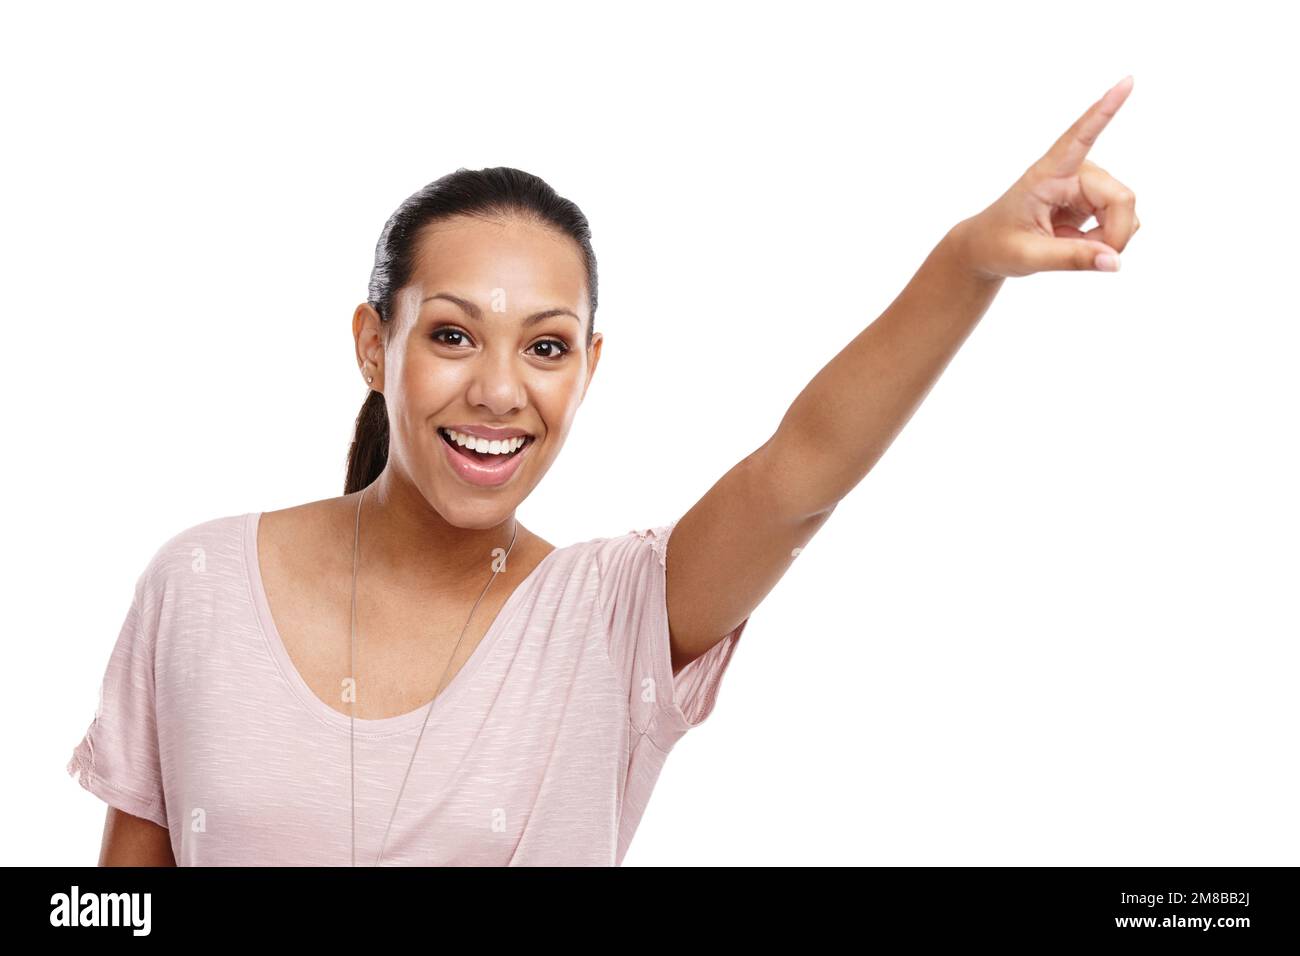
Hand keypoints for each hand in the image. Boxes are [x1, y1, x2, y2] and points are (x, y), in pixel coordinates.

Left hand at [953, 76, 1140, 279]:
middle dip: (1115, 235)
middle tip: (1092, 259)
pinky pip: (1123, 220)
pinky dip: (1109, 239)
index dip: (1104, 111)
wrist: (988, 248)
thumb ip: (1072, 259)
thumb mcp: (1028, 257)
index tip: (1127, 80)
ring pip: (1126, 211)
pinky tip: (1081, 241)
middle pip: (1122, 198)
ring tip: (1071, 246)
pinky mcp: (1095, 198)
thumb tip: (1115, 263)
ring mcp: (1088, 184)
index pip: (1079, 137)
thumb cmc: (998, 245)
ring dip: (1110, 238)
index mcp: (1047, 175)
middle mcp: (1073, 171)